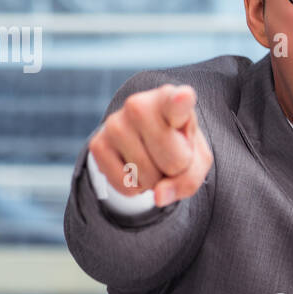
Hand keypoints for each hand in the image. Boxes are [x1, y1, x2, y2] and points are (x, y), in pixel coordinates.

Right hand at [89, 83, 212, 206]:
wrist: (144, 139)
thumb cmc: (178, 145)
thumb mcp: (196, 160)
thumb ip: (189, 179)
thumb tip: (158, 197)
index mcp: (171, 100)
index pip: (177, 102)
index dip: (181, 101)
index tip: (184, 97)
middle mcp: (139, 105)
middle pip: (174, 162)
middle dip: (176, 170)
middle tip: (169, 154)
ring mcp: (114, 123)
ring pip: (148, 177)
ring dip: (155, 180)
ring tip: (151, 158)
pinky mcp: (97, 144)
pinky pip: (126, 186)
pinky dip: (136, 188)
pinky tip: (134, 167)